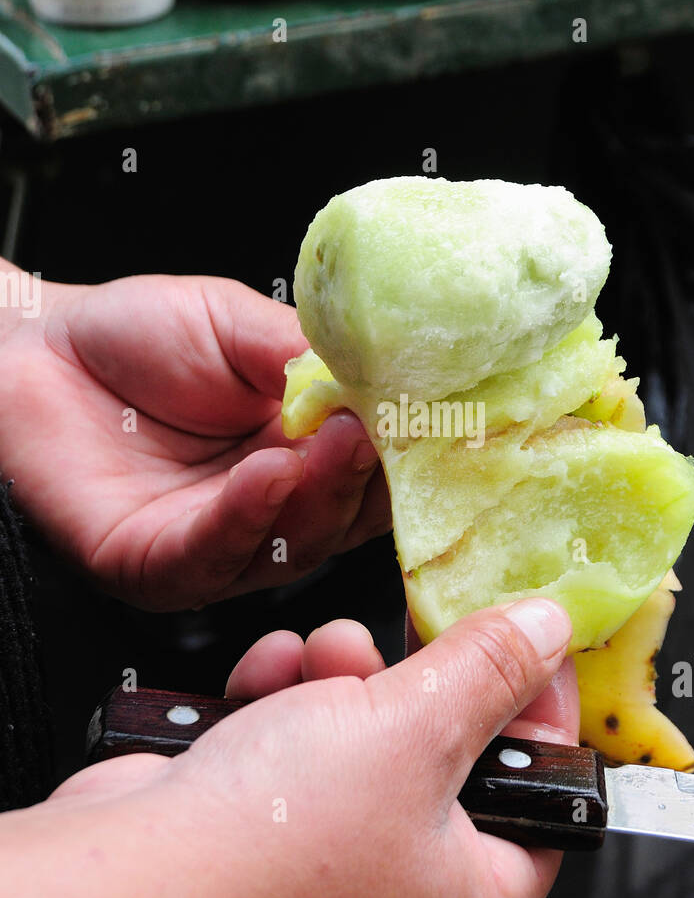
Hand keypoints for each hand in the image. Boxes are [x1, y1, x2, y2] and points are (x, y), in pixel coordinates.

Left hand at [0, 271, 388, 608]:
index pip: (377, 472)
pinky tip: (267, 473)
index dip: (413, 453)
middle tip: (392, 433)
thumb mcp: (244, 329)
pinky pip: (213, 556)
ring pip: (294, 546)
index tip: (447, 423)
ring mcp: (217, 545)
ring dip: (319, 495)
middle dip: (375, 479)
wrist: (31, 347)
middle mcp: (269, 511)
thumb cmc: (137, 336)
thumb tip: (396, 375)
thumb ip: (314, 358)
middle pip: (349, 519)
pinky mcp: (156, 568)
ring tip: (332, 441)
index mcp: (302, 455)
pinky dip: (246, 517)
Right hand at [49, 598, 577, 897]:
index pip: (539, 798)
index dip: (539, 713)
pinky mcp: (261, 842)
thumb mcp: (414, 728)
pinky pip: (300, 756)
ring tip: (325, 656)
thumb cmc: (276, 839)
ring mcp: (324, 875)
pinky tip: (269, 679)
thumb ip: (491, 671)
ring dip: (345, 682)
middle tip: (417, 627)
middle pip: (447, 759)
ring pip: (366, 744)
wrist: (123, 880)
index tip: (527, 641)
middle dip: (418, 682)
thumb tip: (550, 631)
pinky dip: (287, 706)